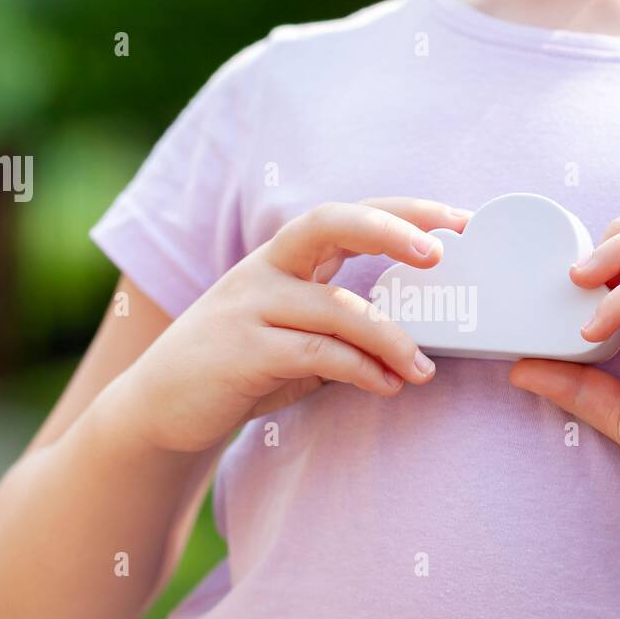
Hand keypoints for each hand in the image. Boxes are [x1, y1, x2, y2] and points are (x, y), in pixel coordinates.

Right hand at [123, 198, 469, 452]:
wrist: (159, 406)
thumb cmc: (243, 365)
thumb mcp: (296, 333)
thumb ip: (345, 325)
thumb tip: (421, 335)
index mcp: (285, 258)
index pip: (349, 215)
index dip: (405, 212)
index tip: (460, 221)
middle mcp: (266, 269)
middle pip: (331, 223)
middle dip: (390, 231)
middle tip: (441, 254)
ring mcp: (250, 306)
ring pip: (336, 307)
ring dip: (392, 338)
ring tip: (425, 369)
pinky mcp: (243, 351)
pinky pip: (316, 353)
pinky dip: (361, 370)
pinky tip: (388, 387)